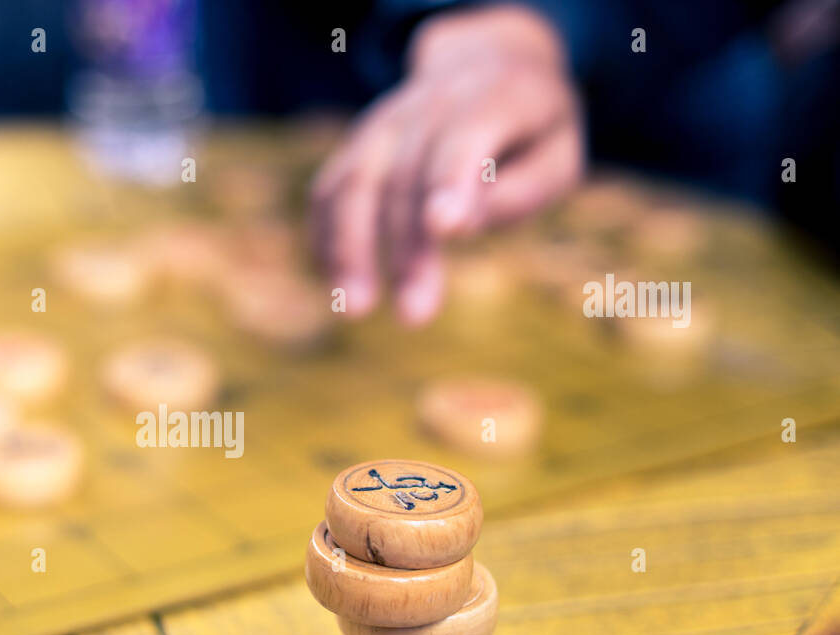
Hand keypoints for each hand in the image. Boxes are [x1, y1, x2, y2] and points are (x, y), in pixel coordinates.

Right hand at [311, 4, 584, 325]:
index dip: (452, 179)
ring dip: (349, 247)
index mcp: (496, 95)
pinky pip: (329, 191)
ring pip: (354, 180)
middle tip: (415, 316)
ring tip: (355, 308)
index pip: (465, 135)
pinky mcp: (357, 146)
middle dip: (407, 248)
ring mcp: (385, 121)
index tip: (446, 229)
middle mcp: (430, 102)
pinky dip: (327, 238)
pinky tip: (337, 286)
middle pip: (406, 174)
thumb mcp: (559, 155)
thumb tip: (459, 227)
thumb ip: (521, 189)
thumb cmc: (533, 132)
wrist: (488, 66)